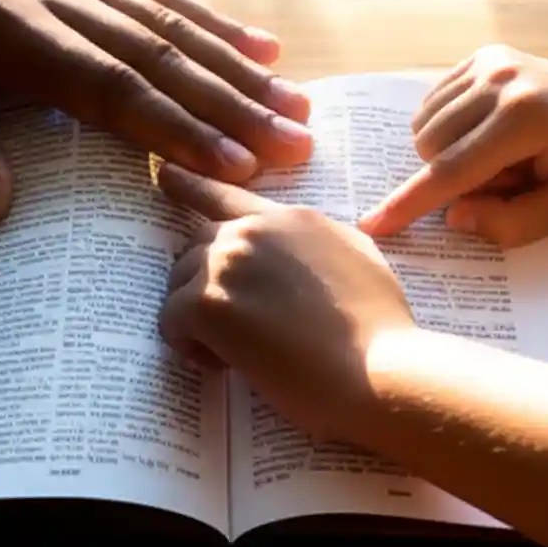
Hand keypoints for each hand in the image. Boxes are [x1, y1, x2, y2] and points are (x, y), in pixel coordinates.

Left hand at [0, 0, 312, 225]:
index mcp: (5, 30)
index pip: (107, 86)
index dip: (174, 128)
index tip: (234, 165)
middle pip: (156, 53)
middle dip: (231, 103)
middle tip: (297, 144)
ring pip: (167, 23)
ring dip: (236, 65)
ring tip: (298, 102)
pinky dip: (209, 22)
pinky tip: (258, 43)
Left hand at [157, 163, 413, 441]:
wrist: (381, 370)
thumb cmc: (381, 329)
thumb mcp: (359, 260)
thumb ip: (318, 244)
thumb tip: (300, 252)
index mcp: (291, 218)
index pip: (228, 193)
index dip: (192, 185)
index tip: (166, 176)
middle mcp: (254, 230)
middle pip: (196, 243)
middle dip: (201, 282)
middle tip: (227, 323)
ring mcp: (228, 263)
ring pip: (178, 281)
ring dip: (196, 316)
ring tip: (233, 350)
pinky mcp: (207, 304)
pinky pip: (170, 319)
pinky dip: (189, 346)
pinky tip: (226, 364)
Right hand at [358, 44, 547, 246]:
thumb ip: (507, 223)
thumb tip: (452, 215)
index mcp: (523, 120)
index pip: (450, 172)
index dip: (408, 205)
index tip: (371, 226)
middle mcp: (500, 81)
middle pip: (429, 146)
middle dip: (450, 174)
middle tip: (506, 180)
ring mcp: (491, 61)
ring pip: (425, 123)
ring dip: (448, 151)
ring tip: (502, 155)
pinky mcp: (485, 55)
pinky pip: (434, 102)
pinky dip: (448, 126)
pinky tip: (487, 132)